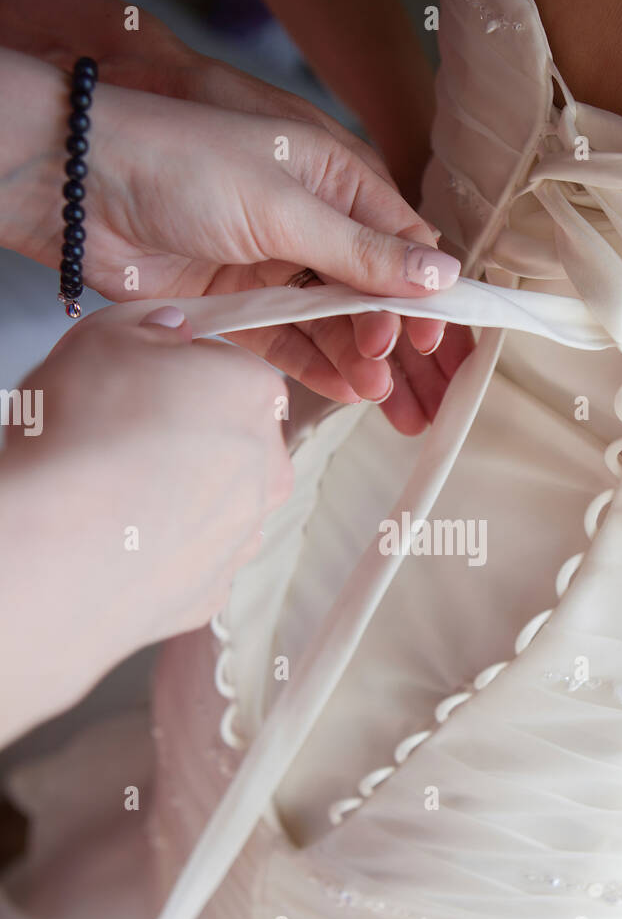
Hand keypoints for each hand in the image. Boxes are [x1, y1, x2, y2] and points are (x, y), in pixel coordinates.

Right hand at [0, 306, 292, 742]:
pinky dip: (161, 550)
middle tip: (121, 439)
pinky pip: (190, 558)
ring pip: (215, 505)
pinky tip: (116, 541)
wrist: (57, 548)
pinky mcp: (213, 593)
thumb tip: (169, 331)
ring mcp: (242, 537)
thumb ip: (147, 326)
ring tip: (111, 496)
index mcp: (252, 395)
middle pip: (233, 441)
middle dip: (189, 438)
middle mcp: (266, 470)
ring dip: (177, 496)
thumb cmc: (81, 435)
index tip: (143, 382)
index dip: (185, 374)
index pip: (234, 371)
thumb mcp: (101, 338)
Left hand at [99, 47, 475, 434]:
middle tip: (418, 387)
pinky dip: (317, 367)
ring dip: (361, 360)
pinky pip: (289, 343)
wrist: (81, 186)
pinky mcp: (236, 306)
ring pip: (335, 325)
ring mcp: (273, 267)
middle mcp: (310, 225)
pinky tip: (346, 391)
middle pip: (374, 293)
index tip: (439, 337)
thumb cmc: (182, 163)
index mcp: (334, 180)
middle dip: (401, 341)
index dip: (426, 294)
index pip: (402, 243)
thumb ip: (361, 250)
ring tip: (380, 396)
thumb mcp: (286, 204)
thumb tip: (440, 275)